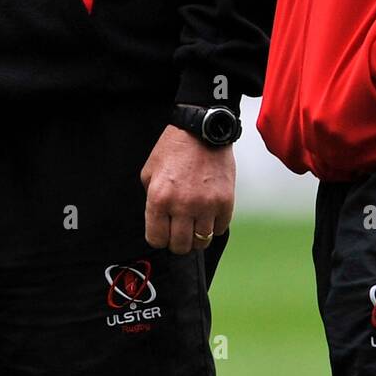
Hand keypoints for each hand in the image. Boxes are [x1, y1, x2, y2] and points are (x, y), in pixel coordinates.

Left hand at [141, 122, 234, 254]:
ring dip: (197, 236)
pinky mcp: (225, 201)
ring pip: (201, 241)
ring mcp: (206, 205)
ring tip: (196, 223)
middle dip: (177, 242)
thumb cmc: (173, 149)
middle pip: (180, 246)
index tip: (163, 231)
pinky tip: (209, 214)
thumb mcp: (149, 172)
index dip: (159, 238)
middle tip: (180, 231)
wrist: (202, 130)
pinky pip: (220, 229)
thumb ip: (151, 200)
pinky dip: (214, 226)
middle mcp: (182, 205)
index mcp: (159, 198)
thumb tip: (159, 223)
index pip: (156, 240)